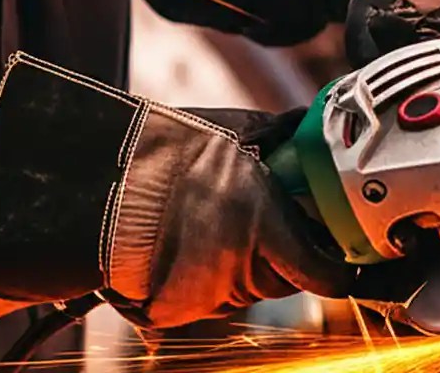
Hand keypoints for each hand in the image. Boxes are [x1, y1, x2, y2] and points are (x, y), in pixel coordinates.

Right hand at [100, 108, 357, 327]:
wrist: (98, 181)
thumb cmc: (169, 151)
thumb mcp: (240, 130)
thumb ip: (283, 138)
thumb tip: (306, 128)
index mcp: (267, 231)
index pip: (324, 274)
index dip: (335, 269)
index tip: (341, 263)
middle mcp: (239, 271)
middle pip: (281, 282)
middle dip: (279, 257)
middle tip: (256, 221)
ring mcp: (203, 297)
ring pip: (240, 290)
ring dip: (236, 265)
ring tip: (207, 224)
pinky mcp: (168, 312)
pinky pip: (199, 300)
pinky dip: (197, 278)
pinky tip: (180, 244)